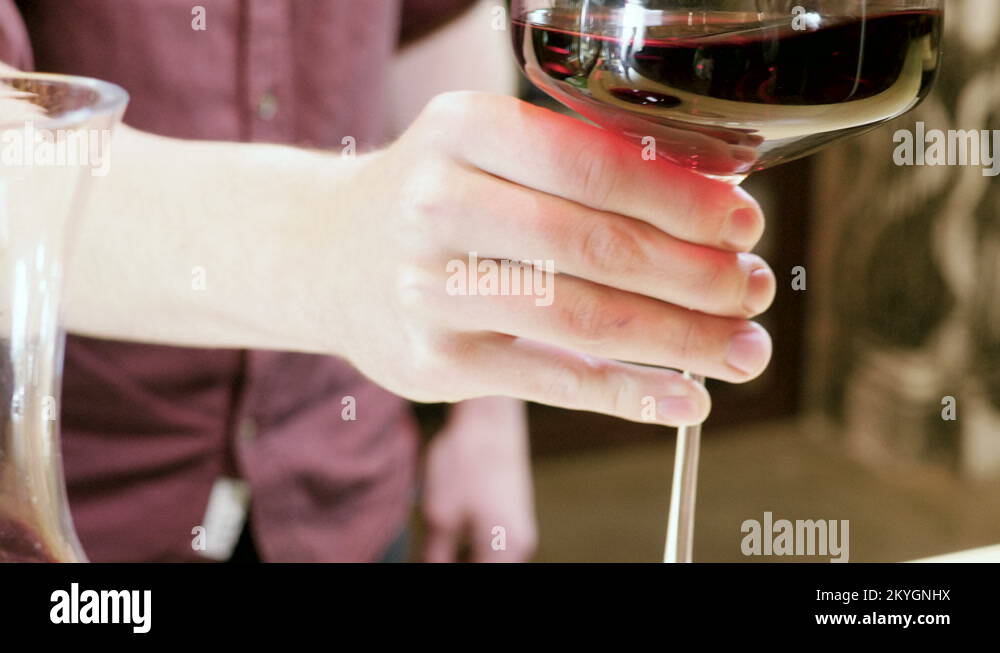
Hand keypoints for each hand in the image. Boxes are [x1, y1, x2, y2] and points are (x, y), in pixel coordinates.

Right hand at [321, 92, 774, 425]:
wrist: (327, 254)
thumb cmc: (434, 197)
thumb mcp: (488, 151)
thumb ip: (581, 168)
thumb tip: (713, 201)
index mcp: (464, 131)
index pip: (596, 167)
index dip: (683, 201)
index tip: (745, 223)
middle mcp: (439, 205)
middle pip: (599, 247)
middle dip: (697, 275)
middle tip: (755, 290)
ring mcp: (431, 289)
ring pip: (585, 319)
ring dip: (681, 339)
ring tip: (743, 348)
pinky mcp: (436, 361)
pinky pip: (553, 381)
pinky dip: (629, 394)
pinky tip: (685, 398)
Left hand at [421, 397, 535, 562]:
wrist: (489, 417)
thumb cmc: (465, 461)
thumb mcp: (439, 516)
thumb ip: (434, 557)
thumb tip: (427, 568)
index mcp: (506, 551)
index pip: (477, 575)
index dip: (444, 570)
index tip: (426, 558)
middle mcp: (520, 547)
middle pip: (483, 569)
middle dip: (452, 563)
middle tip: (426, 552)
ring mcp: (518, 533)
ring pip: (483, 560)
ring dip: (458, 558)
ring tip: (430, 547)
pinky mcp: (510, 519)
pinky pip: (487, 549)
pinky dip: (465, 550)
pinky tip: (441, 539)